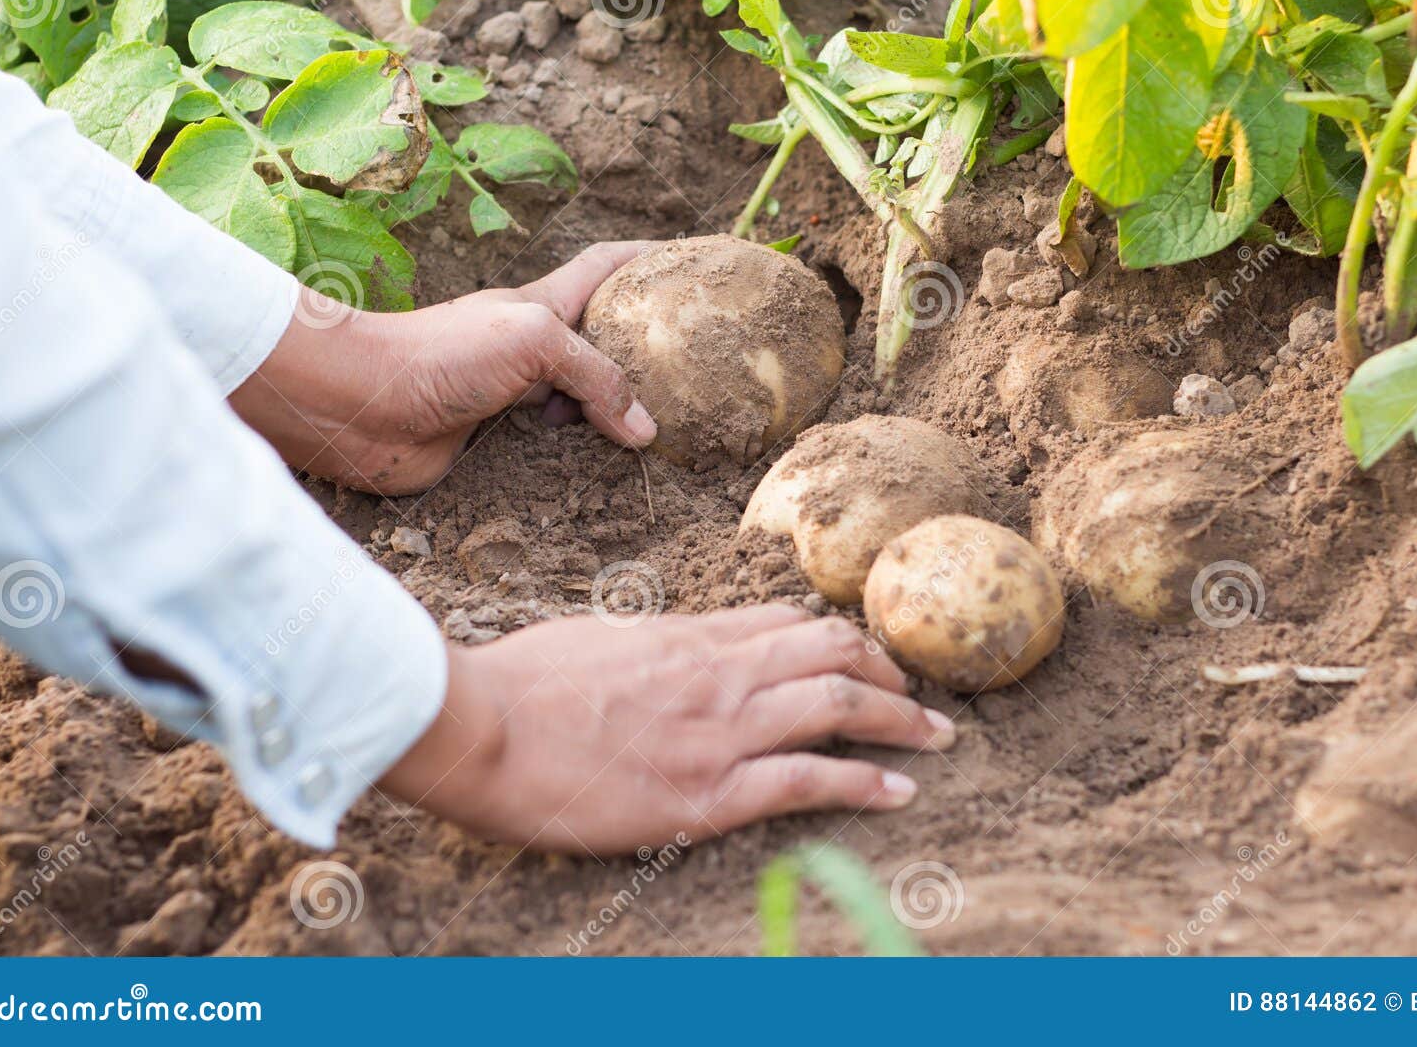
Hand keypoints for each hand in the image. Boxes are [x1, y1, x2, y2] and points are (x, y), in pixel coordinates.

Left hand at [229, 242, 657, 494]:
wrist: (361, 406)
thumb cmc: (439, 353)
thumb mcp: (534, 341)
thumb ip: (597, 377)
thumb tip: (645, 431)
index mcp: (541, 304)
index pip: (606, 267)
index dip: (649, 259)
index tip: (695, 259)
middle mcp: (530, 346)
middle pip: (602, 339)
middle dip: (645, 347)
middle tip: (696, 366)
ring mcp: (513, 394)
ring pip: (582, 399)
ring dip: (618, 413)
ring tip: (667, 430)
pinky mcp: (496, 443)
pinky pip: (555, 450)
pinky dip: (585, 458)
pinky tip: (609, 472)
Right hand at [379, 606, 955, 852]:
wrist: (478, 726)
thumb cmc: (516, 684)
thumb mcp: (594, 640)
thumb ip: (648, 647)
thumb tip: (669, 652)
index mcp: (686, 636)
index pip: (784, 622)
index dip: (837, 635)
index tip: (863, 652)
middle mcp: (717, 674)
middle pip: (829, 649)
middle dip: (885, 667)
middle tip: (916, 689)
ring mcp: (717, 731)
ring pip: (836, 703)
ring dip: (899, 717)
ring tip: (937, 734)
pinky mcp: (707, 793)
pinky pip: (809, 778)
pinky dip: (865, 782)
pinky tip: (901, 790)